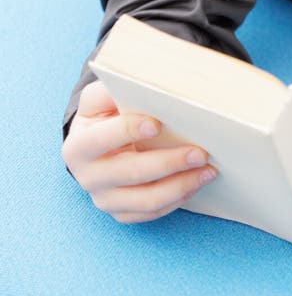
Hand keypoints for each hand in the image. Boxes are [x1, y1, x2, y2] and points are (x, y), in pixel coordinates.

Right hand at [62, 80, 217, 222]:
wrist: (96, 144)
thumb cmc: (105, 115)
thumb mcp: (100, 98)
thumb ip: (113, 88)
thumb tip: (143, 82)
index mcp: (79, 146)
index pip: (103, 139)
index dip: (130, 130)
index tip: (158, 124)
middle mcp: (87, 177)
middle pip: (131, 173)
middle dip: (169, 162)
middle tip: (200, 152)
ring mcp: (105, 199)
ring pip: (146, 199)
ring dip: (181, 185)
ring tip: (208, 170)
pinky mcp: (121, 213)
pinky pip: (152, 212)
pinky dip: (178, 198)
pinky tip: (197, 182)